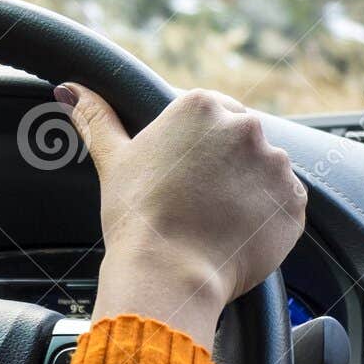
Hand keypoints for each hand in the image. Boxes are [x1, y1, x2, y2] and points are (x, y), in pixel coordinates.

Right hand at [58, 84, 306, 350]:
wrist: (168, 274)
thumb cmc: (138, 218)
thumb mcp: (113, 161)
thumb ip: (98, 119)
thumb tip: (70, 90)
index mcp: (202, 106)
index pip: (213, 116)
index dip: (200, 149)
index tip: (189, 175)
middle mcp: (246, 127)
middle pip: (242, 142)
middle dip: (227, 167)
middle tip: (200, 202)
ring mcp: (275, 165)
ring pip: (267, 172)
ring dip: (251, 191)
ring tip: (218, 220)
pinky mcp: (293, 202)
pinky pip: (285, 204)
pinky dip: (269, 217)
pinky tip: (239, 233)